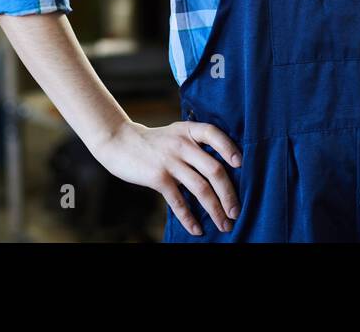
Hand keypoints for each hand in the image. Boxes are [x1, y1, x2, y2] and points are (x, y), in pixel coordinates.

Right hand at [89, 119, 242, 235]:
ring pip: (201, 188)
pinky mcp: (158, 177)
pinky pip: (179, 201)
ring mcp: (170, 161)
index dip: (229, 148)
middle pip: (214, 169)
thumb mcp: (175, 134)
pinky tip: (197, 229)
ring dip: (215, 209)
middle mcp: (182, 144)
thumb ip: (195, 145)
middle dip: (228, 194)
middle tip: (236, 211)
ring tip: (224, 224)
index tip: (241, 165)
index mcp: (188, 130)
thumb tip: (224, 170)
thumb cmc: (152, 142)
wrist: (118, 142)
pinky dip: (190, 218)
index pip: (214, 134)